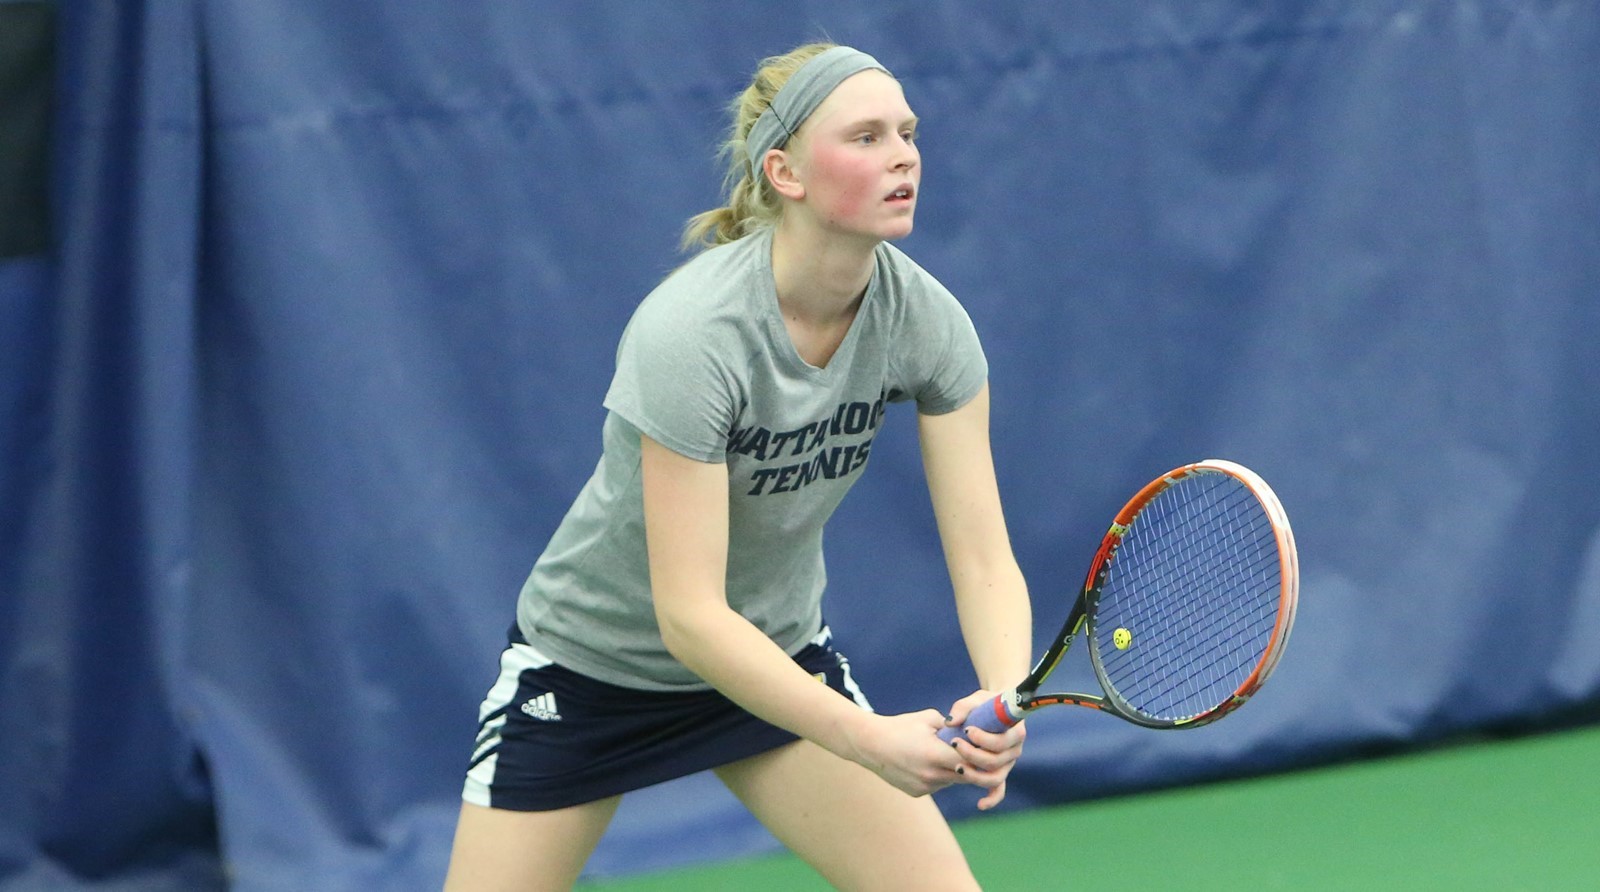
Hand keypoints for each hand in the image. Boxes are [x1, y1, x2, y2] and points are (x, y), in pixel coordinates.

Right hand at [848, 709, 969, 797]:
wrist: (870, 744)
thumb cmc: (900, 726)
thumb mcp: (929, 719)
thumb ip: (954, 726)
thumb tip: (973, 732)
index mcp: (936, 755)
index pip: (971, 761)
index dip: (978, 753)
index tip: (982, 745)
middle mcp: (932, 775)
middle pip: (966, 774)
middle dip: (971, 763)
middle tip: (973, 750)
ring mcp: (925, 786)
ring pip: (952, 780)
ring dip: (955, 770)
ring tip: (944, 753)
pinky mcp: (918, 793)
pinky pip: (938, 784)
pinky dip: (939, 775)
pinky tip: (927, 761)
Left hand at [945, 690, 1026, 809]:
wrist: (996, 710)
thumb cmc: (987, 703)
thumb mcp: (977, 699)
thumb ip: (963, 708)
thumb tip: (950, 722)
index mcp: (1015, 732)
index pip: (1001, 742)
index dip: (984, 739)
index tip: (967, 730)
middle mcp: (1015, 750)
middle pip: (995, 761)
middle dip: (973, 755)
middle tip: (954, 744)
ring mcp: (1008, 763)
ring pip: (994, 777)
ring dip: (975, 775)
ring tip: (956, 767)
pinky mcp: (1000, 771)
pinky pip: (999, 790)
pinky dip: (991, 798)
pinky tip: (980, 805)